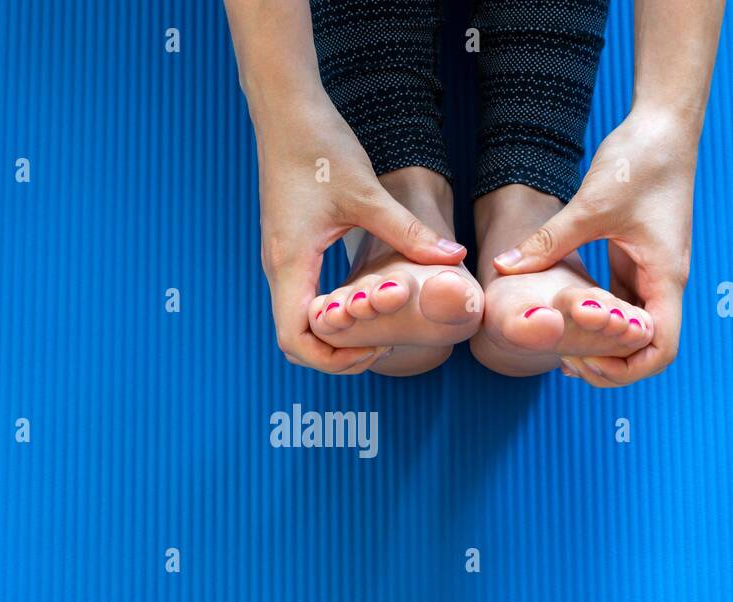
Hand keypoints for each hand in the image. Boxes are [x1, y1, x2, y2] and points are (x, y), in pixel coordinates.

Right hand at [253, 94, 465, 373]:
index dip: (330, 358)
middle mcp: (279, 268)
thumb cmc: (319, 147)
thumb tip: (453, 258)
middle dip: (334, 354)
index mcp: (291, 262)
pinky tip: (364, 301)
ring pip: (297, 321)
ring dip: (333, 335)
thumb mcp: (368, 194)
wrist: (286, 111)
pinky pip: (302, 299)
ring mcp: (282, 260)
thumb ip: (409, 232)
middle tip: (381, 344)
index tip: (372, 347)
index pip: (294, 339)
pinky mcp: (290, 249)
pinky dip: (329, 313)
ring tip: (377, 326)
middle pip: (294, 340)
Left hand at [493, 106, 700, 386]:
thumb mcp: (591, 205)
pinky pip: (617, 305)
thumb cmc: (640, 161)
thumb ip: (549, 242)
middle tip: (561, 360)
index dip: (626, 368)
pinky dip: (596, 320)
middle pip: (645, 349)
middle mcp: (663, 282)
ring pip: (630, 330)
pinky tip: (561, 320)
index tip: (584, 358)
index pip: (661, 349)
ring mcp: (649, 273)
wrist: (663, 125)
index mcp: (665, 277)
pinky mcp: (634, 261)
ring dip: (600, 345)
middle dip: (608, 364)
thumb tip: (504, 267)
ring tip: (556, 347)